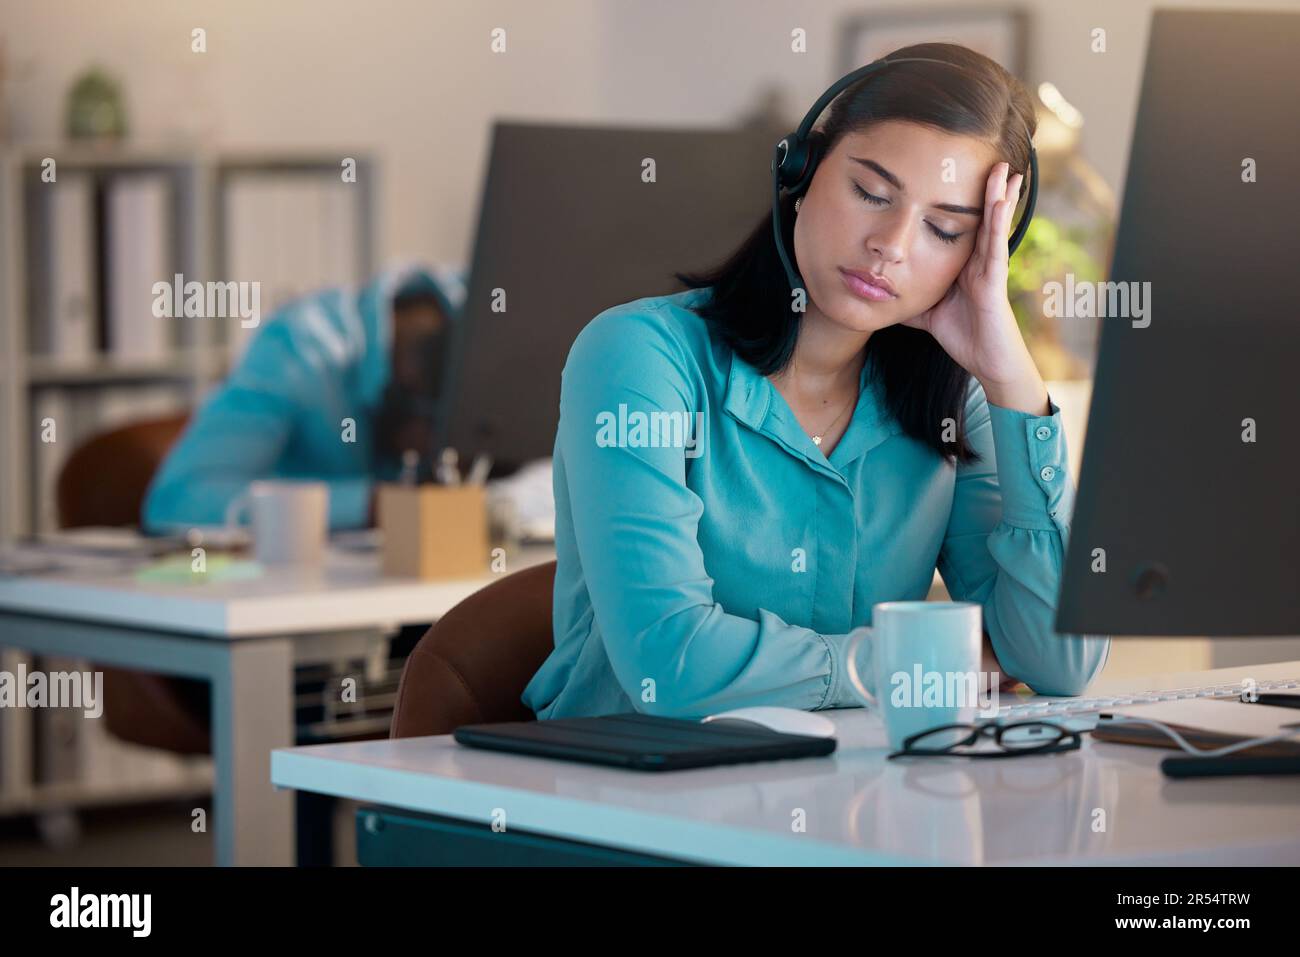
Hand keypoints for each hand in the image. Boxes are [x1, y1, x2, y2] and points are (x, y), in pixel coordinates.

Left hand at [901, 162, 1044, 408]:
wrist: (987, 363)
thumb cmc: (962, 337)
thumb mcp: (926, 313)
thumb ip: (909, 299)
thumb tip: (880, 293)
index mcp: (965, 265)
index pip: (962, 226)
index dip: (962, 202)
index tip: (957, 176)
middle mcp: (980, 261)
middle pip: (982, 218)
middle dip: (985, 189)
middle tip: (989, 158)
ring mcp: (990, 268)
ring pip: (994, 225)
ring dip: (997, 196)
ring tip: (1002, 168)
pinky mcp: (995, 280)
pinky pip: (995, 246)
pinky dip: (998, 222)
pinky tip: (1001, 200)